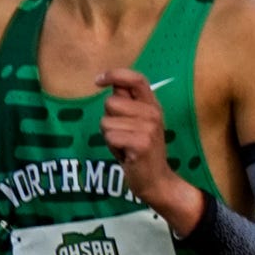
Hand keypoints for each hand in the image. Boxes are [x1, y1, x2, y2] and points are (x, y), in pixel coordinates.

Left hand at [99, 70, 195, 228]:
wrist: (156, 180)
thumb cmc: (139, 149)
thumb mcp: (136, 122)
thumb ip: (126, 102)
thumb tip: (110, 82)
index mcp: (152, 105)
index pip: (136, 79)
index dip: (114, 74)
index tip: (98, 81)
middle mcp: (153, 113)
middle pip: (111, 102)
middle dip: (108, 118)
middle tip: (123, 134)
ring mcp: (149, 128)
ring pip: (106, 121)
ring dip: (109, 135)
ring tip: (124, 145)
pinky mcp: (141, 143)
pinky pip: (110, 136)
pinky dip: (112, 147)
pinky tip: (125, 154)